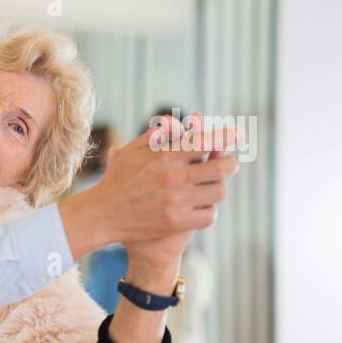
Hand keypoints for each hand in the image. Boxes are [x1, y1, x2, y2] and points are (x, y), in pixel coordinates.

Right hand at [58, 111, 240, 257]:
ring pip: (218, 192)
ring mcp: (176, 201)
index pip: (205, 141)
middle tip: (230, 164)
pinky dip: (208, 211)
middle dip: (231, 164)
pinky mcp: (176, 222)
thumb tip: (176, 120)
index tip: (239, 134)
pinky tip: (201, 207)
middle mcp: (173, 177)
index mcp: (164, 156)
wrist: (102, 215)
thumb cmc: (118, 180)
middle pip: (221, 167)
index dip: (226, 136)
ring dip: (218, 189)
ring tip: (211, 187)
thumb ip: (157, 136)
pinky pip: (209, 216)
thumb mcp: (132, 152)